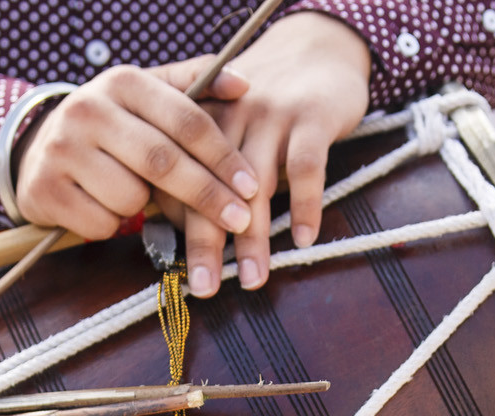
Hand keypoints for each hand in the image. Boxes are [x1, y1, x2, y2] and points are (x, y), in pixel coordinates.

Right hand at [14, 60, 259, 242]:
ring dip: (144, 208)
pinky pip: (102, 223)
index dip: (223, 156)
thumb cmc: (112, 126)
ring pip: (131, 198)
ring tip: (133, 192)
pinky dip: (112, 223)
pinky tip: (102, 205)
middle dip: (207, 196)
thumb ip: (194, 86)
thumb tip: (243, 83)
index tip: (252, 186)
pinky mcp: (45, 189)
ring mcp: (62, 149)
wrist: (38, 149)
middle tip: (240, 220)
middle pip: (162, 162)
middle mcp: (88, 109)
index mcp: (122, 82)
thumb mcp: (147, 96)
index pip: (185, 119)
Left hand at [167, 12, 371, 297]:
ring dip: (253, 237)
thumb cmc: (266, 106)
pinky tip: (302, 240)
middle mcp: (228, 117)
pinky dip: (304, 206)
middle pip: (209, 186)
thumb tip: (180, 232)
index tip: (181, 272)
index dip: (177, 228)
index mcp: (197, 123)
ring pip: (255, 185)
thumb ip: (205, 170)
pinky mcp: (311, 118)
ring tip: (252, 280)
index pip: (177, 181)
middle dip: (206, 243)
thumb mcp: (227, 127)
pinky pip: (305, 169)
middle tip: (205, 288)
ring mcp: (270, 116)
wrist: (317, 49)